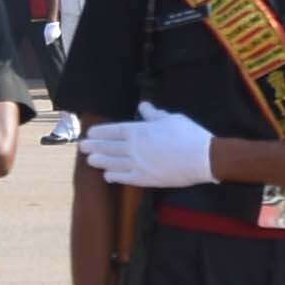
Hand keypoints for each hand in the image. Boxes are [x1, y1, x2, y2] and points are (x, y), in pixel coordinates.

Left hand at [82, 106, 216, 190]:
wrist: (202, 159)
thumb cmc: (188, 134)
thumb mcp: (171, 118)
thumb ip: (154, 114)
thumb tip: (143, 106)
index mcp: (139, 131)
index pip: (113, 131)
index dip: (100, 133)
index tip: (90, 134)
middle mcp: (134, 148)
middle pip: (109, 147)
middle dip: (94, 147)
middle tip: (81, 147)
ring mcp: (138, 164)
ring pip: (113, 163)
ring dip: (100, 161)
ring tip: (89, 160)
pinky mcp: (146, 179)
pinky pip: (125, 178)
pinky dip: (114, 176)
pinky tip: (107, 176)